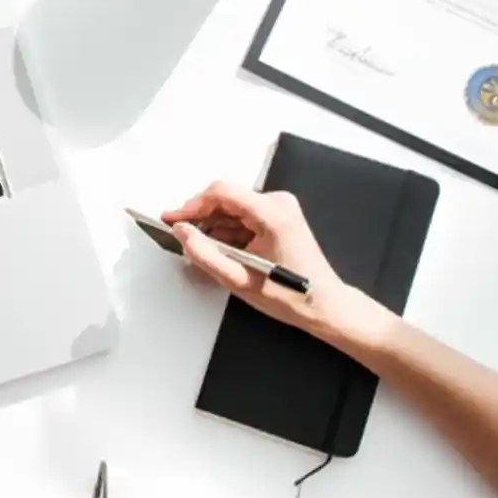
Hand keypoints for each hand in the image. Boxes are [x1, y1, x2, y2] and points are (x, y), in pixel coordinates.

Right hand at [163, 181, 397, 350]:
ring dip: (214, 226)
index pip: (222, 192)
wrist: (325, 305)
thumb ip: (205, 254)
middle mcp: (278, 203)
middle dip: (201, 217)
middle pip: (226, 197)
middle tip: (182, 237)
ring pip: (232, 207)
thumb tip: (181, 232)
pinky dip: (228, 230)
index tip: (173, 220)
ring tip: (204, 251)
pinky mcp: (279, 216)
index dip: (192, 205)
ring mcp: (280, 208)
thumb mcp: (239, 280)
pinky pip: (243, 215)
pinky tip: (222, 250)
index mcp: (272, 214)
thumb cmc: (290, 296)